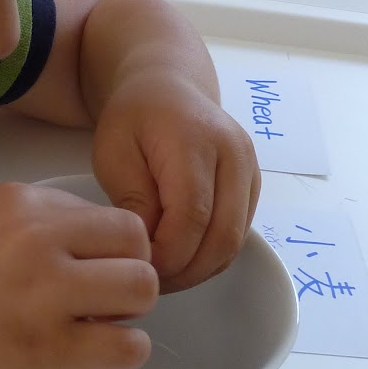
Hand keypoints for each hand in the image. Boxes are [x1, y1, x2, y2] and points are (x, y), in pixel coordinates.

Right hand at [0, 183, 158, 368]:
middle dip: (127, 271)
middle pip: (136, 243)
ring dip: (128, 310)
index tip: (88, 268)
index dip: (107, 247)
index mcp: (20, 203)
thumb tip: (87, 234)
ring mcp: (47, 295)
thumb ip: (31, 221)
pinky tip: (96, 351)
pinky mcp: (52, 349)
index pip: (108, 215)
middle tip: (101, 297)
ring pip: (142, 289)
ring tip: (97, 323)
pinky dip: (124, 351)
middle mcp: (39, 240)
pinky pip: (129, 346)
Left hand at [91, 72, 260, 292]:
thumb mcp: (114, 152)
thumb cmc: (134, 118)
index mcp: (196, 140)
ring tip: (162, 274)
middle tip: (148, 282)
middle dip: (184, 271)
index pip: (192, 216)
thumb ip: (133, 200)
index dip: (167, 255)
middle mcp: (234, 154)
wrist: (168, 87)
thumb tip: (149, 251)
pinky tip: (180, 258)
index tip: (136, 267)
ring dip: (199, 268)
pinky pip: (237, 234)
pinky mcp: (253, 185)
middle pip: (222, 235)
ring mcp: (250, 170)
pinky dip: (211, 256)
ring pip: (234, 241)